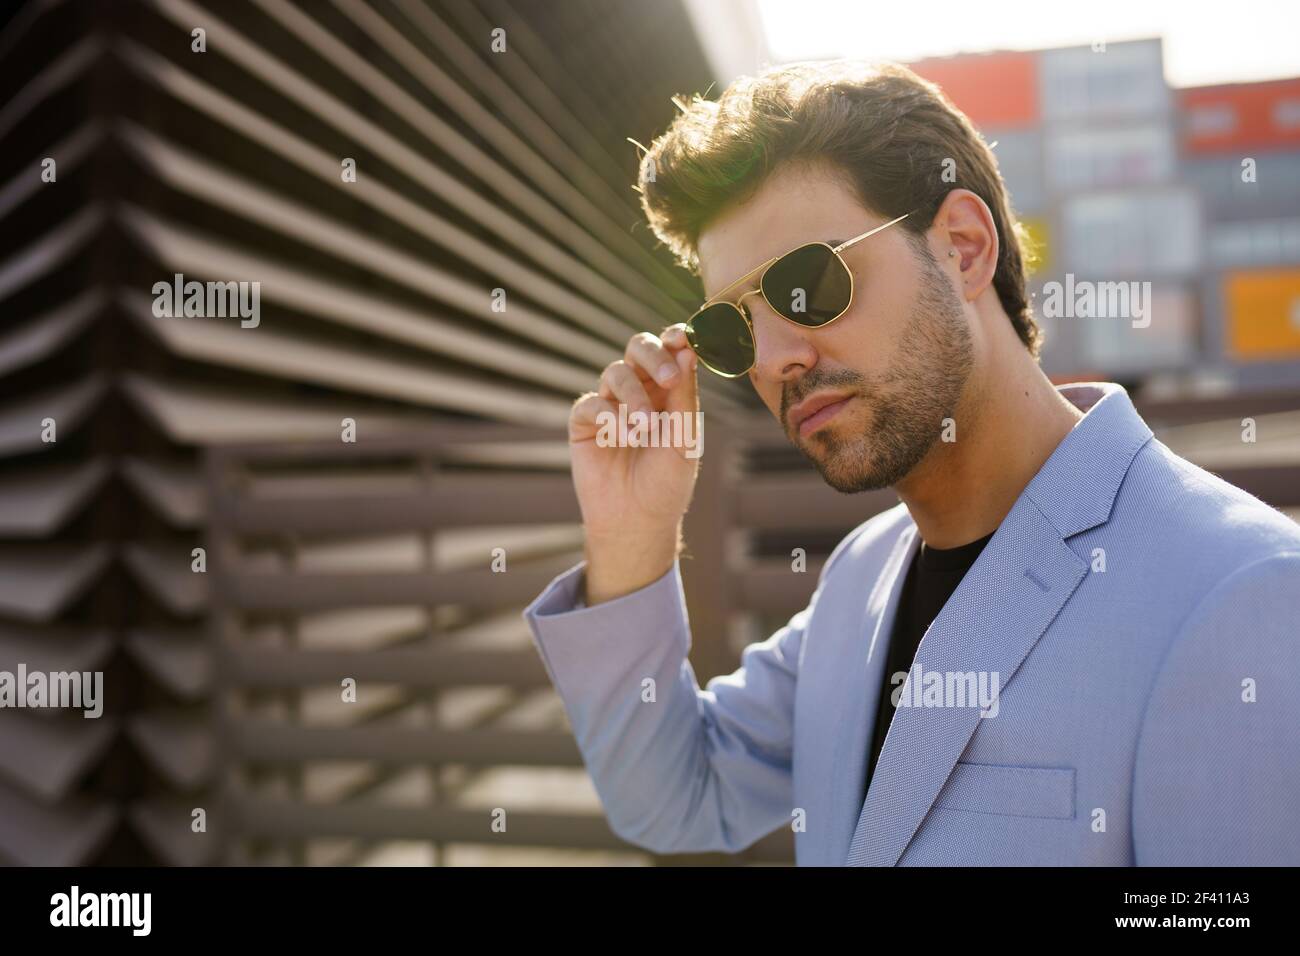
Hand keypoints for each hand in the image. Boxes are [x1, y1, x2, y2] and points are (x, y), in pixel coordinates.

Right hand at [568, 324, 700, 601]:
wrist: (637, 521)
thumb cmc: (666, 483)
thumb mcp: (683, 439)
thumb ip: (684, 395)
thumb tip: (687, 349)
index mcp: (669, 390)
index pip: (671, 351)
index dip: (676, 339)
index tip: (684, 339)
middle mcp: (639, 390)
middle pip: (639, 348)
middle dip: (653, 356)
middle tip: (668, 378)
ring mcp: (610, 403)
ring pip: (616, 373)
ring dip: (634, 396)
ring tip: (645, 428)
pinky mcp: (585, 422)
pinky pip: (592, 403)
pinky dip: (609, 416)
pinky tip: (623, 438)